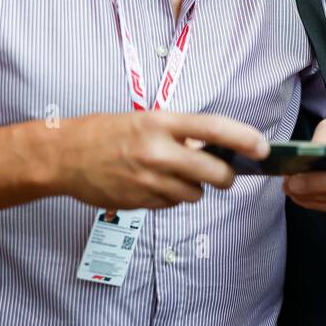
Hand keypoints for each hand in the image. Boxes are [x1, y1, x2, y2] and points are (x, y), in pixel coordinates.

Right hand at [54, 111, 268, 211]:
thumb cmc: (105, 133)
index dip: (244, 138)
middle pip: (214, 173)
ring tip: (173, 175)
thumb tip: (213, 148)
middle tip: (226, 175)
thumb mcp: (145, 120)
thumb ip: (179, 133)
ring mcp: (149, 180)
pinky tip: (153, 185)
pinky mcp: (141, 202)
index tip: (263, 147)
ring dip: (194, 188)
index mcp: (161, 123)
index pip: (214, 129)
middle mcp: (158, 152)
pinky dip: (171, 198)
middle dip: (226, 177)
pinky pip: (172, 205)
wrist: (62, 156)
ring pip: (195, 194)